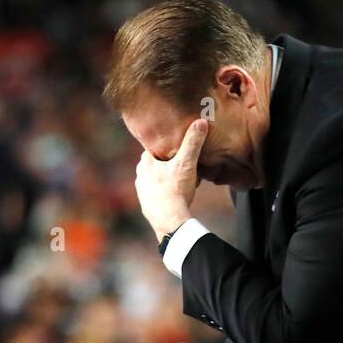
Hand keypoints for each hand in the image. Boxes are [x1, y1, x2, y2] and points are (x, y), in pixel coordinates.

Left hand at [135, 118, 207, 239]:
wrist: (170, 221)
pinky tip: (175, 199)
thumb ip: (193, 142)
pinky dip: (164, 196)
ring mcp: (142, 194)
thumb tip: (202, 121)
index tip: (174, 151)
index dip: (163, 150)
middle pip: (153, 166)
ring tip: (179, 184)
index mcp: (145, 164)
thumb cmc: (176, 190)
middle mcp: (140, 178)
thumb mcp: (187, 163)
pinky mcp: (147, 208)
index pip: (152, 150)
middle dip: (164, 166)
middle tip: (180, 167)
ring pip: (153, 182)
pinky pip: (155, 197)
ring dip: (164, 181)